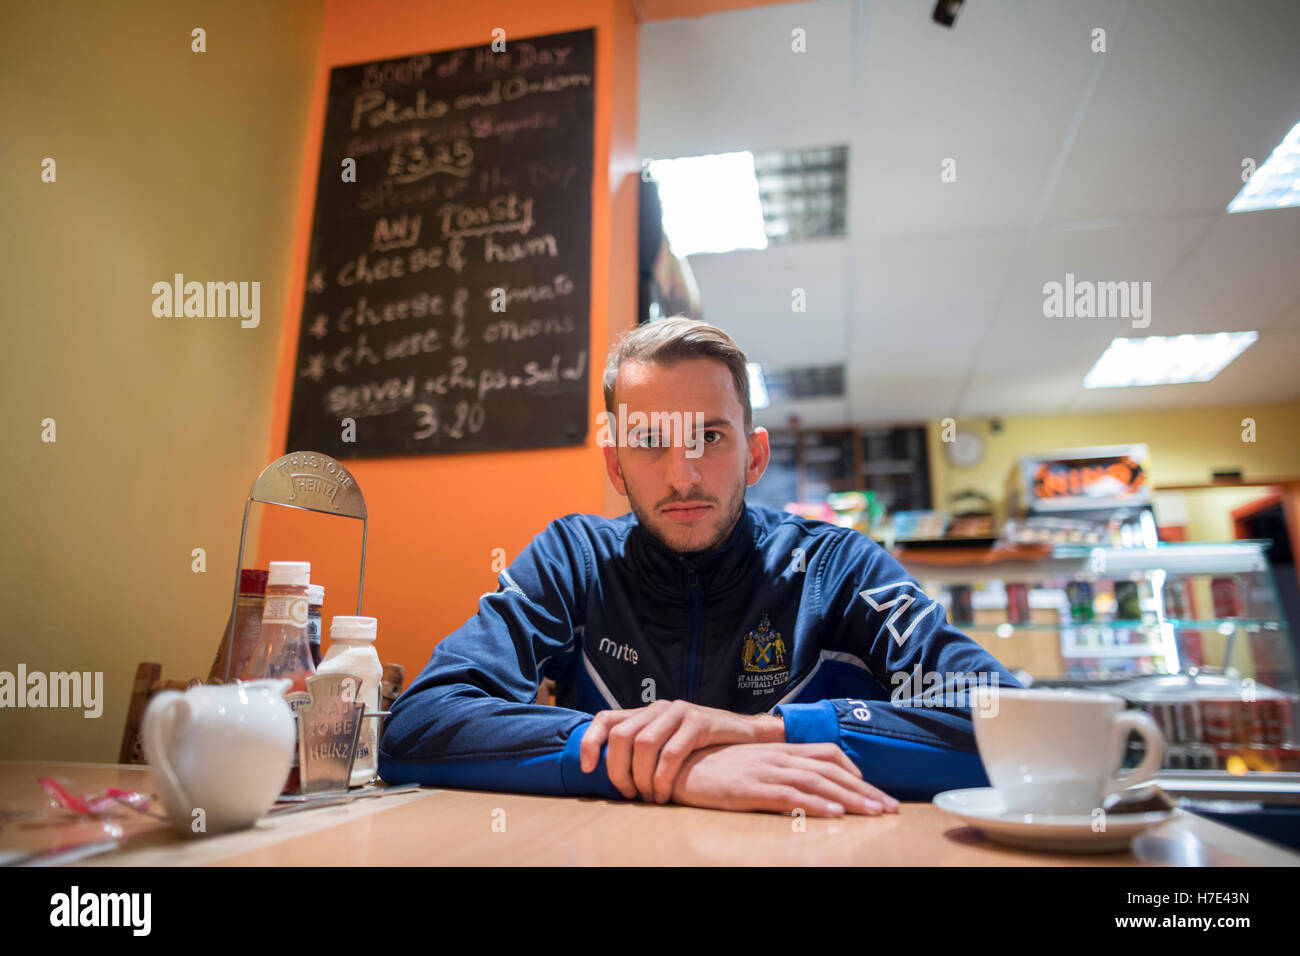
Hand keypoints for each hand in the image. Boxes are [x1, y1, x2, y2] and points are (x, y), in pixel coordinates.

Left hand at [580, 699, 784, 802]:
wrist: (746, 736)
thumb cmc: (703, 747)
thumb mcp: (668, 743)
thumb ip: (644, 749)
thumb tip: (611, 773)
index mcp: (646, 712)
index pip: (606, 719)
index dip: (590, 742)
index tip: (587, 769)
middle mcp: (658, 707)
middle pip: (622, 736)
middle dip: (618, 770)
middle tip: (628, 794)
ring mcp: (679, 712)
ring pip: (644, 744)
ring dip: (641, 777)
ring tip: (648, 797)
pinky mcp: (699, 722)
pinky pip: (671, 752)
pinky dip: (663, 777)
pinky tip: (664, 793)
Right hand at [670, 742, 900, 816]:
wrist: (676, 764)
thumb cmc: (710, 765)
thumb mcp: (747, 761)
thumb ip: (773, 764)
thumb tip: (797, 778)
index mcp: (778, 749)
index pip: (826, 753)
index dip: (853, 771)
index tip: (872, 790)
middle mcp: (777, 755)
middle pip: (831, 770)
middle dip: (864, 790)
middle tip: (890, 808)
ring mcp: (766, 770)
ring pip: (818, 782)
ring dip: (850, 799)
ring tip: (874, 814)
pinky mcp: (752, 788)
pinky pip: (791, 795)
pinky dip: (816, 804)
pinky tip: (834, 815)